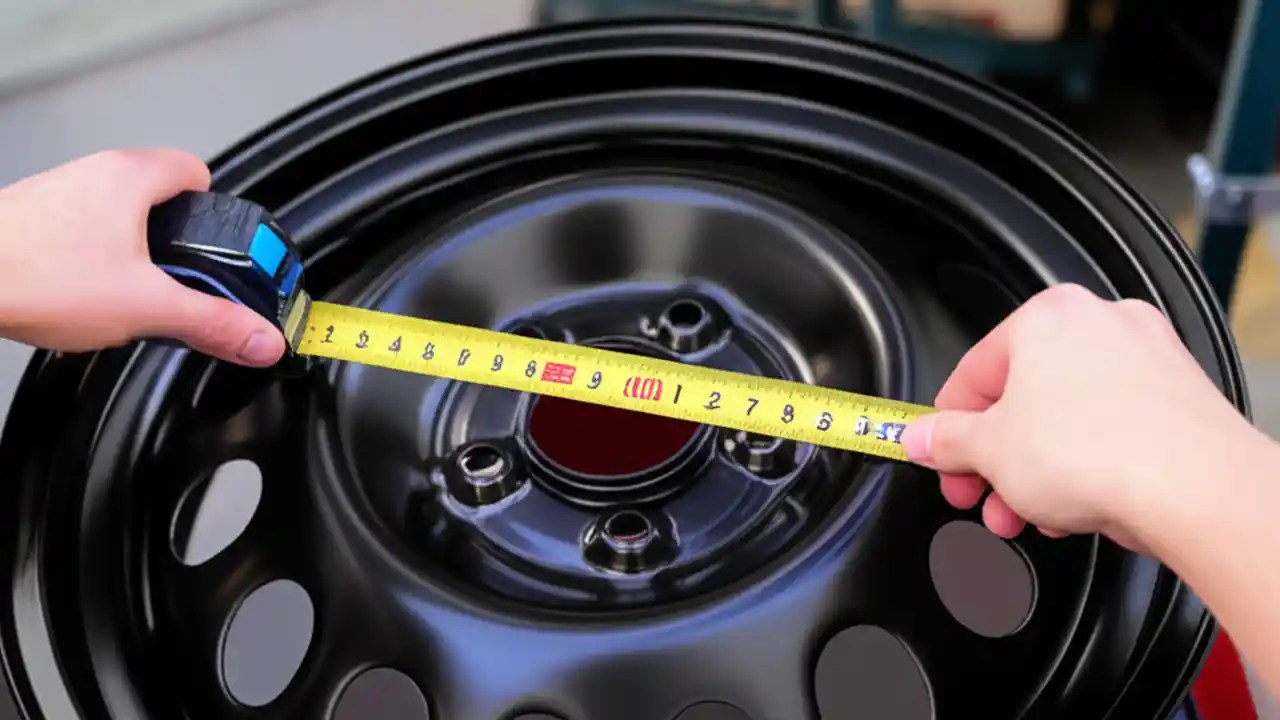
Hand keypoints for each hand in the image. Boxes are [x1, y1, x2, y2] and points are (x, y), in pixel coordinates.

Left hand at [0, 149, 284, 365]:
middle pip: (162, 202)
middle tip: (176, 286)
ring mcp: (60, 195)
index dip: (217, 215)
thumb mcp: (146, 307)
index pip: (198, 173)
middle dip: (175, 249)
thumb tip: (262, 338)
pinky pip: (82, 237)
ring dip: (132, 259)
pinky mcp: (32, 220)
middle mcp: (94, 174)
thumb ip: (213, 323)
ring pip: (120, 221)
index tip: (221, 253)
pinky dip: (92, 267)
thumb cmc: (31, 274)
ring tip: (127, 297)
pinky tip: (85, 300)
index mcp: (131, 177)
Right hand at [900, 283, 1251, 548]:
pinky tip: (1071, 508)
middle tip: (978, 494)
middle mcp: (1100, 324)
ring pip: (1066, 419)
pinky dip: (1085, 467)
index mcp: (1046, 316)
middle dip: (994, 460)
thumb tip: (923, 439)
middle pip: (1022, 399)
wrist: (1195, 488)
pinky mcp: (1178, 399)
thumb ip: (945, 442)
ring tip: (1024, 515)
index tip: (939, 458)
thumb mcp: (988, 451)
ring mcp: (1146, 359)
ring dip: (1034, 472)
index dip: (946, 427)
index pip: (972, 373)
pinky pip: (1110, 430)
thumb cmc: (1100, 451)